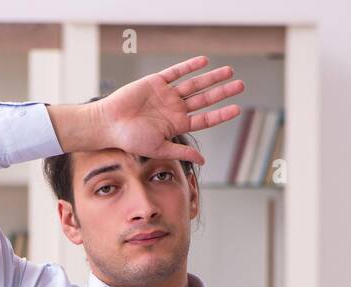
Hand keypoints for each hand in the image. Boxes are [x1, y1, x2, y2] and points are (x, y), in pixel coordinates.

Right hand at [92, 54, 243, 165]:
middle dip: (222, 92)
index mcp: (176, 125)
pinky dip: (190, 66)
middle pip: (204, 99)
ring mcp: (166, 94)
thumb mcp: (159, 148)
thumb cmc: (130, 140)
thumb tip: (203, 161)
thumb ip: (182, 151)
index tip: (237, 108)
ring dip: (212, 77)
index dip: (221, 114)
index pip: (205, 118)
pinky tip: (204, 61)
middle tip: (241, 85)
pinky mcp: (156, 81)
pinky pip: (176, 72)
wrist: (109, 123)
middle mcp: (174, 109)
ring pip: (194, 84)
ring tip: (229, 71)